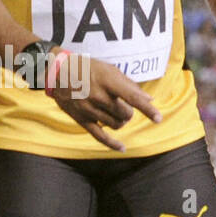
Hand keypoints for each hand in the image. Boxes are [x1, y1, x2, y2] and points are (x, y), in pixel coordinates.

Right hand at [46, 51, 161, 150]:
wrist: (57, 72)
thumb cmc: (87, 68)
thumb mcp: (108, 69)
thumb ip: (129, 84)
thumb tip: (149, 99)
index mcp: (107, 81)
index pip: (132, 98)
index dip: (147, 109)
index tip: (158, 119)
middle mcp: (97, 96)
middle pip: (125, 114)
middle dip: (129, 112)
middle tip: (122, 106)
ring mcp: (88, 109)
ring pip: (116, 125)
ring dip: (121, 121)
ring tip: (115, 113)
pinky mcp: (81, 118)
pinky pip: (99, 136)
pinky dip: (112, 144)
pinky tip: (122, 148)